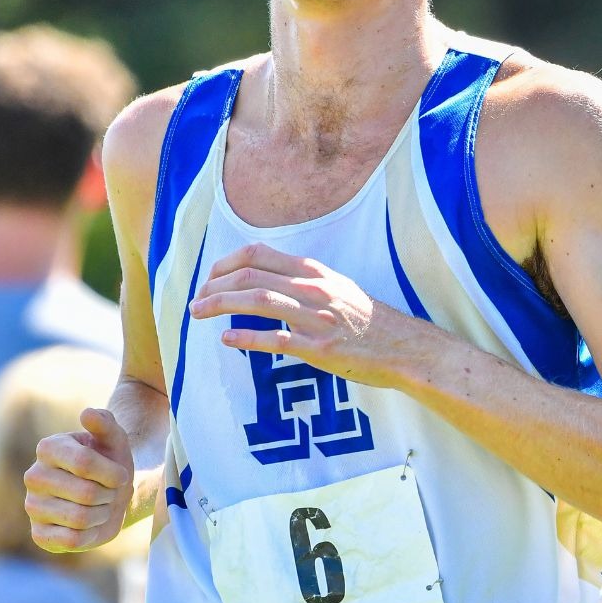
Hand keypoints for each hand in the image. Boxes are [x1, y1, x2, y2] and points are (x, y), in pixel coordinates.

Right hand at [24, 407, 133, 552]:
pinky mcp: (38, 534)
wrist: (108, 494)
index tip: (120, 476)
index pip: (84, 463)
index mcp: (48, 447)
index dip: (111, 474)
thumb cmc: (109, 462)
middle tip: (108, 492)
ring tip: (99, 507)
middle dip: (108, 496)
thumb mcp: (114, 440)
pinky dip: (90, 536)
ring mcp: (32, 506)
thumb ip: (105, 423)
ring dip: (101, 515)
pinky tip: (89, 525)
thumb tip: (86, 414)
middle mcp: (34, 476)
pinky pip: (71, 541)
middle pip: (86, 494)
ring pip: (80, 519)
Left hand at [188, 242, 423, 388]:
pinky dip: (247, 337)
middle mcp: (312, 288)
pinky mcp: (320, 349)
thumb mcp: (337, 286)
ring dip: (220, 305)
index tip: (208, 278)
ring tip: (198, 314)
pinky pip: (276, 339)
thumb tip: (264, 278)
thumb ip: (302, 280)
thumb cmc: (368, 320)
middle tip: (195, 301)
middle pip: (250, 275)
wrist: (406, 349)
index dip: (224, 263)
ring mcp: (316, 317)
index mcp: (313, 271)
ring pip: (257, 300)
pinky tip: (227, 339)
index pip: (257, 253)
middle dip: (214, 286)